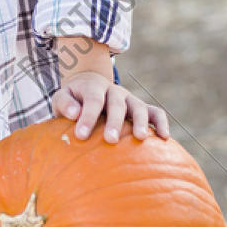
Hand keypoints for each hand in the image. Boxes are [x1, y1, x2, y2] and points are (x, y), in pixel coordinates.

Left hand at [50, 70, 169, 143]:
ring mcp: (130, 99)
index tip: (80, 135)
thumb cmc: (73, 100)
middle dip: (114, 122)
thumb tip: (75, 113)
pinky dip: (161, 123)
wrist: (90, 86)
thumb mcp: (62, 97)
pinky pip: (155, 113)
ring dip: (140, 122)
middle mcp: (114, 92)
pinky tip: (164, 138)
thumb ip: (64, 104)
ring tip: (141, 138)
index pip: (92, 100)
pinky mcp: (141, 108)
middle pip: (117, 104)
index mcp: (94, 88)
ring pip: (139, 107)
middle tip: (110, 140)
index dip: (87, 117)